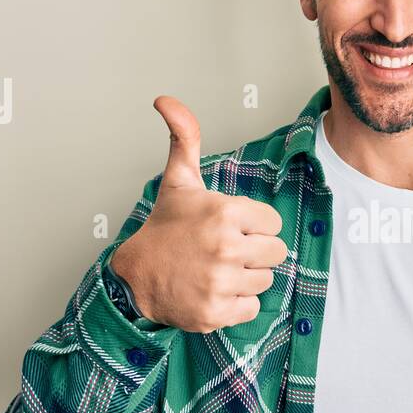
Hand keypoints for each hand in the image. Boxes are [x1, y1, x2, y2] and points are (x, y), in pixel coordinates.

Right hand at [110, 96, 287, 331]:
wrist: (136, 276)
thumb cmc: (165, 228)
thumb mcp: (179, 181)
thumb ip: (185, 138)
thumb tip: (165, 99)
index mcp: (226, 213)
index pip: (273, 223)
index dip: (255, 226)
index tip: (230, 228)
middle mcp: (225, 248)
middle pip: (276, 253)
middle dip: (255, 253)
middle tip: (225, 251)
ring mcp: (220, 283)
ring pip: (265, 281)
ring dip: (246, 279)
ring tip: (217, 270)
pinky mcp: (216, 313)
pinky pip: (252, 308)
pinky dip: (237, 304)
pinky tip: (214, 291)